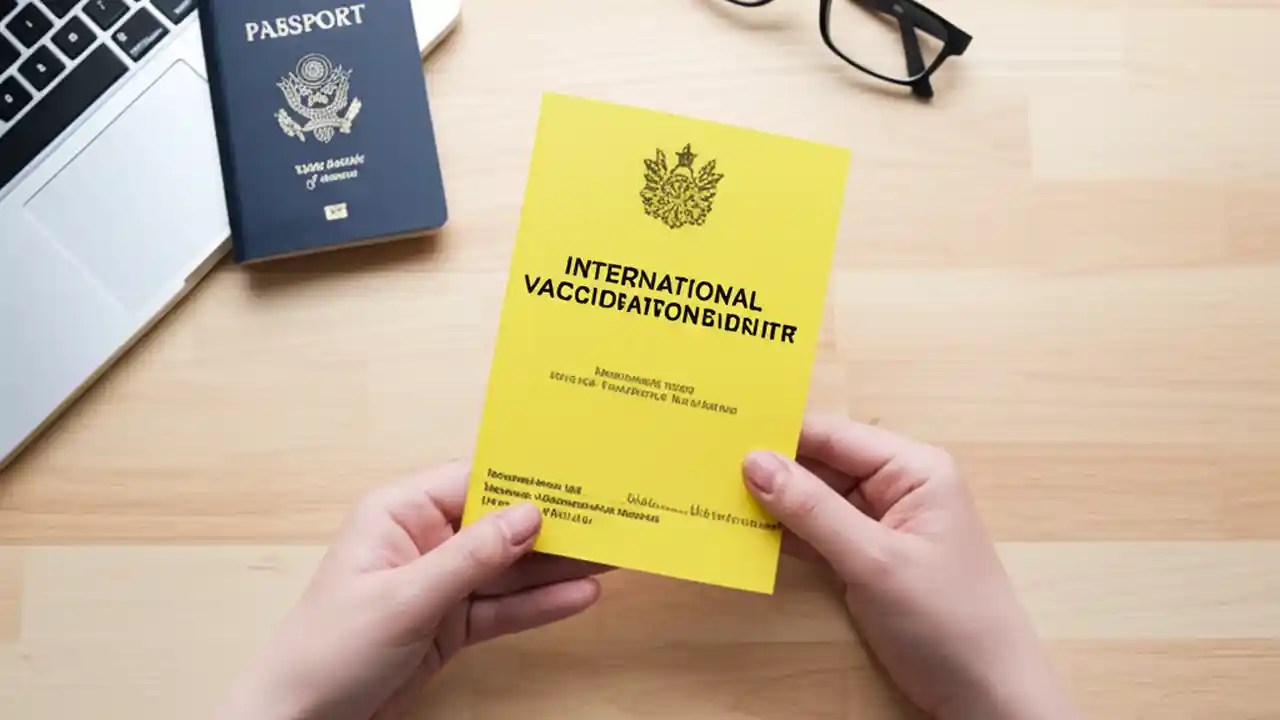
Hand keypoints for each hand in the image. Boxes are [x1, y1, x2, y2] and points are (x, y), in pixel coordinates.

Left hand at [218, 462, 604, 719]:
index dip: (524, 478)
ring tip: (613, 552)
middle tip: (611, 514)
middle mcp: (423, 541)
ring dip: (558, 565)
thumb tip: (529, 515)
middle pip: (500, 524)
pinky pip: (505, 608)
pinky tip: (582, 595)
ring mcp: (440, 584)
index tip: (575, 474)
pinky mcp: (451, 624)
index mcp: (398, 514)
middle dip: (553, 523)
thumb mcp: (405, 599)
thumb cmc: (327, 651)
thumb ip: (471, 557)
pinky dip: (541, 605)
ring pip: (510, 568)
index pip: (472, 480)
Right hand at [743, 416, 1078, 719]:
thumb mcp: (875, 561)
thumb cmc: (949, 621)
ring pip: (813, 499)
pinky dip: (783, 534)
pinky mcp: (866, 558)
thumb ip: (812, 511)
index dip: (780, 431)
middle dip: (770, 465)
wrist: (987, 695)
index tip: (722, 429)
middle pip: (821, 462)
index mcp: (914, 469)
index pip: (835, 435)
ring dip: (771, 501)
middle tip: (704, 461)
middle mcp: (897, 487)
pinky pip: (816, 533)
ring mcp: (880, 524)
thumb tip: (755, 463)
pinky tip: (742, 531)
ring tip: (711, 491)